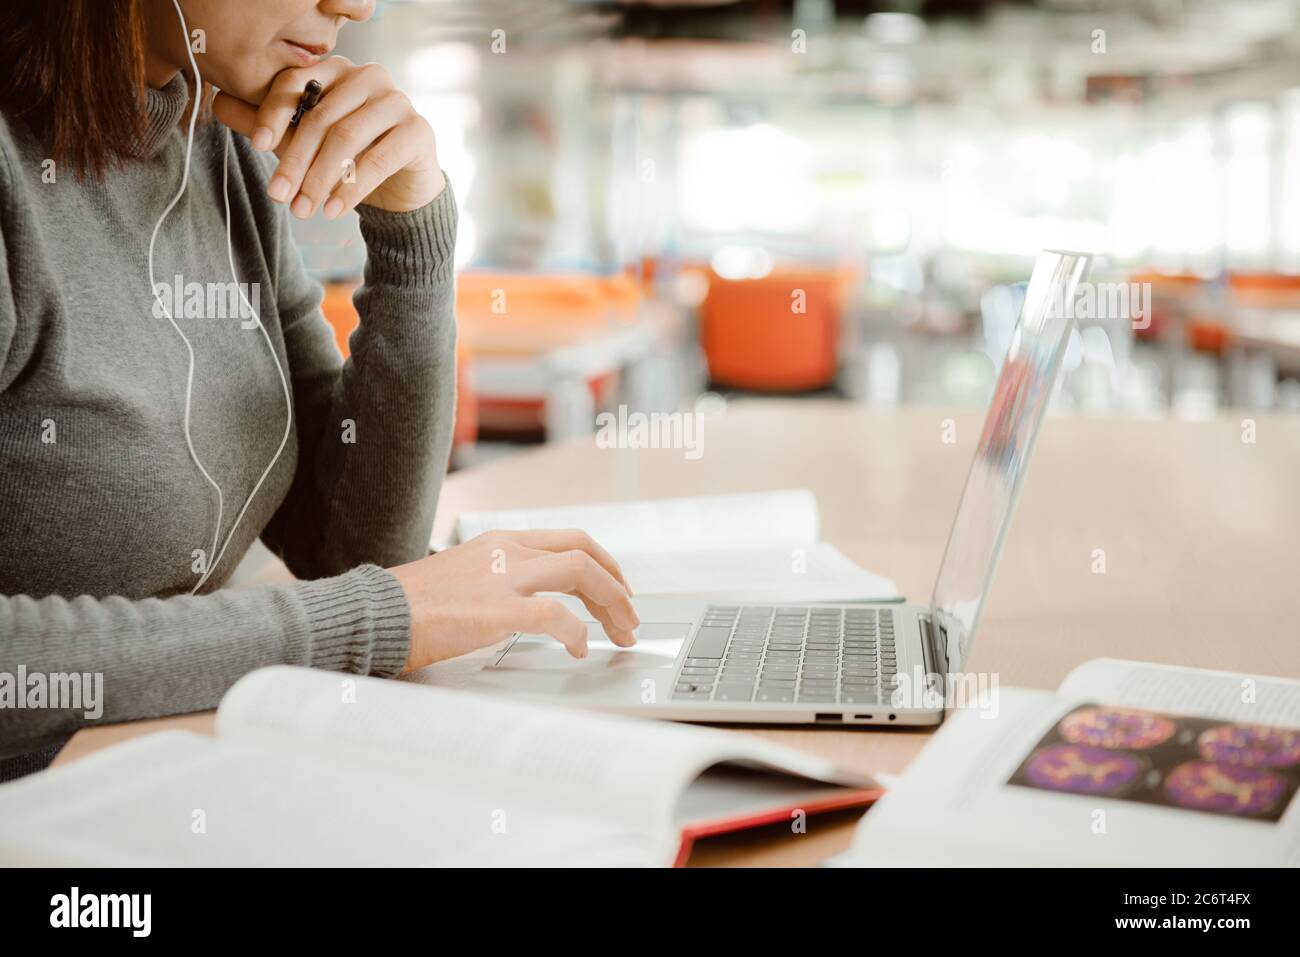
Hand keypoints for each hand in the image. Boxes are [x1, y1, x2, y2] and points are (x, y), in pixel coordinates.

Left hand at [212, 57, 444, 219]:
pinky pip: (378, 160)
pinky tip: (333, 211)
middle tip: (278, 196)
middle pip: (322, 116)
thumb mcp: (301, 143)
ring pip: (348, 138)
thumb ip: (266, 123)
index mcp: (337, 70)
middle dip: (296, 161)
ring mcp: (397, 101)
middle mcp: (369, 76)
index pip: (297, 83)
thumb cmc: (348, 159)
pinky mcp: (418, 130)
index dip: (273, 114)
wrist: (400, 188)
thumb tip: (217, 103)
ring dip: (320, 179)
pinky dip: (351, 189)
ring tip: (304, 211)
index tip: (256, 146)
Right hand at [389, 530, 639, 672]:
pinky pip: (556, 616)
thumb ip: (498, 581)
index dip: (603, 564)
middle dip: (616, 585)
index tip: (616, 589)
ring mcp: (503, 577)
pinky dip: (578, 633)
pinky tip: (581, 649)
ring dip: (610, 604)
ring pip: (580, 573)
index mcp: (500, 542)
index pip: (569, 541)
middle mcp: (507, 551)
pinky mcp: (497, 609)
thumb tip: (531, 603)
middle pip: (584, 552)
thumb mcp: (463, 577)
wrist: (376, 614)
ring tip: (621, 633)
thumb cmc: (412, 605)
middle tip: (629, 616)